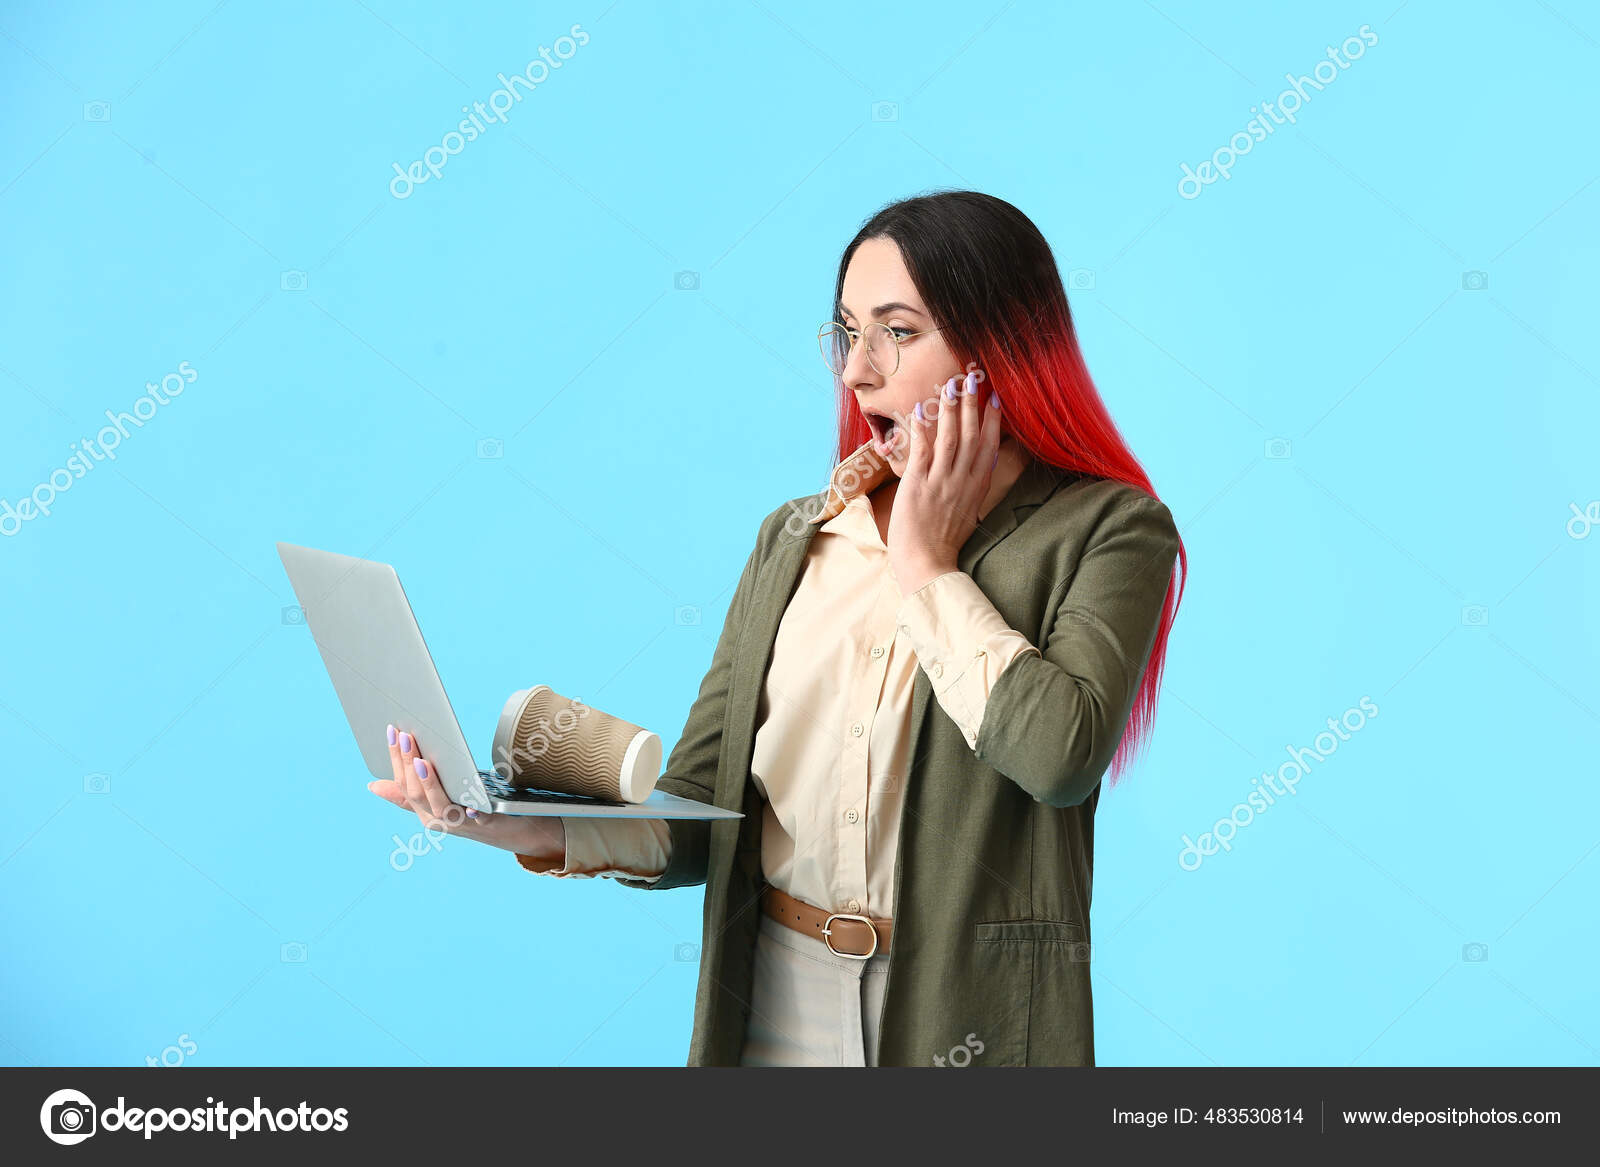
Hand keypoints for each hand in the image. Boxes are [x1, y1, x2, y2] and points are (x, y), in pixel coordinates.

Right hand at [368, 724, 564, 859]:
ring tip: (419, 757)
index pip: (402, 785)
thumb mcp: (441, 795)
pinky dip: (459, 800)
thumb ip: (410, 792)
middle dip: (406, 762)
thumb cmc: (475, 807)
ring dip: (425, 779)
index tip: (391, 731)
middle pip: (415, 792)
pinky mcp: (482, 822)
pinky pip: (469, 813)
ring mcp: (458, 824)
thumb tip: (372, 786)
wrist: (514, 829)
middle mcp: (436, 821)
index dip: (395, 759)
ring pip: (434, 803)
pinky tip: (452, 785)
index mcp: (424, 812)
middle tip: (403, 735)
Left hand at [887, 369, 1002, 594]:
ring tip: (952, 385)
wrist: (926, 564)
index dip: (992, 420)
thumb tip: (977, 468)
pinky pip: (922, 451)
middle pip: (971, 436)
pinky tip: (920, 409)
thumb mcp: (968, 512)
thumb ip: (972, 487)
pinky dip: (922, 429)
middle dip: (973, 405)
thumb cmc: (943, 542)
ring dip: (951, 410)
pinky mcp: (918, 485)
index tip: (995, 397)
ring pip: (950, 438)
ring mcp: (940, 482)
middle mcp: (962, 481)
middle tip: (972, 378)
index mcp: (976, 487)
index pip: (989, 447)